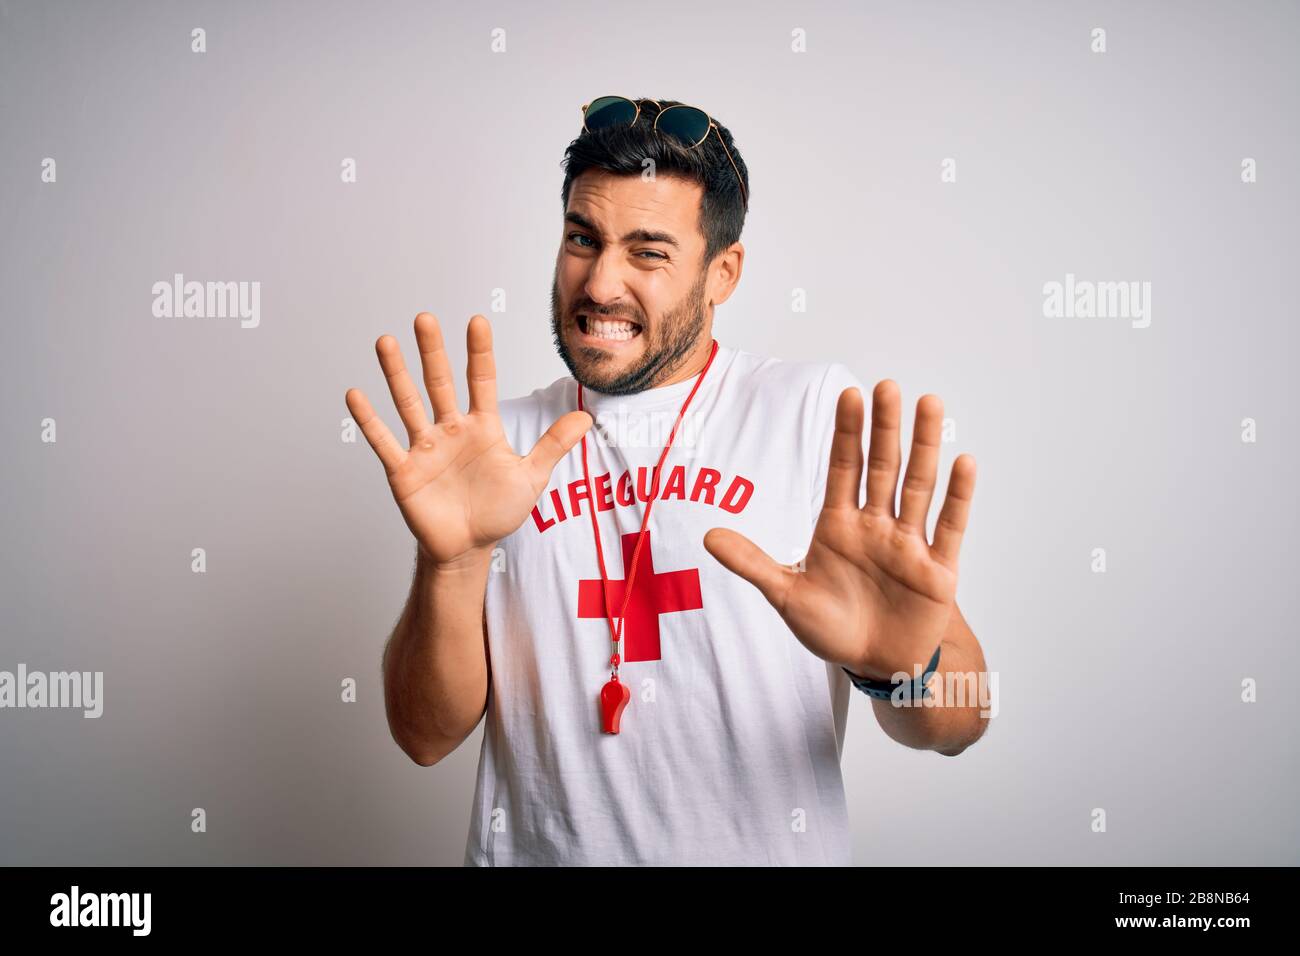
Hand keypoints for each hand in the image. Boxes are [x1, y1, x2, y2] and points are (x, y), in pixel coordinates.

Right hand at [345, 312, 592, 567]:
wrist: (468, 548)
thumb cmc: (497, 511)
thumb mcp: (531, 477)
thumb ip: (553, 445)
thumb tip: (586, 418)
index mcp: (481, 427)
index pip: (480, 381)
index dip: (479, 352)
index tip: (477, 321)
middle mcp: (450, 429)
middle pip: (439, 382)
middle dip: (432, 351)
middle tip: (425, 318)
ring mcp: (425, 447)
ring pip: (408, 403)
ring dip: (396, 374)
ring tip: (385, 342)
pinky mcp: (404, 471)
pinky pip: (384, 442)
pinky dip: (370, 420)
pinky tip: (356, 395)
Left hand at [703, 381, 975, 679]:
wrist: (875, 665)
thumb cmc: (832, 628)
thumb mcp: (787, 596)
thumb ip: (752, 564)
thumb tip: (708, 537)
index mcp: (839, 525)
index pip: (844, 468)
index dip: (847, 433)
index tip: (850, 394)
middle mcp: (876, 526)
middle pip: (882, 467)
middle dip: (885, 428)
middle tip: (889, 386)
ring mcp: (908, 545)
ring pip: (918, 487)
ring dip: (923, 447)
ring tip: (929, 405)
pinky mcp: (938, 571)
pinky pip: (949, 527)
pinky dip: (958, 496)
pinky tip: (964, 461)